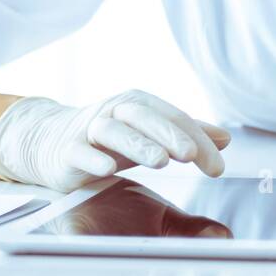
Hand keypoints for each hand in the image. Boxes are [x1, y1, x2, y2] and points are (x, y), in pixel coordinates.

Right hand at [0, 90, 230, 192]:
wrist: (50, 141)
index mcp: (138, 105)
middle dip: (170, 134)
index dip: (197, 139)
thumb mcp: (149, 134)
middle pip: (144, 117)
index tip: (217, 166)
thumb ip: (185, 135)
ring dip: (137, 144)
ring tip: (160, 161)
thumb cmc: (108, 139)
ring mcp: (89, 129)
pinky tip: (107, 170)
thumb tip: (225, 138)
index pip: (173, 118)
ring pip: (113, 132)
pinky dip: (93, 158)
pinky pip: (79, 152)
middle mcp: (114, 112)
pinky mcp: (67, 150)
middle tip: (192, 154)